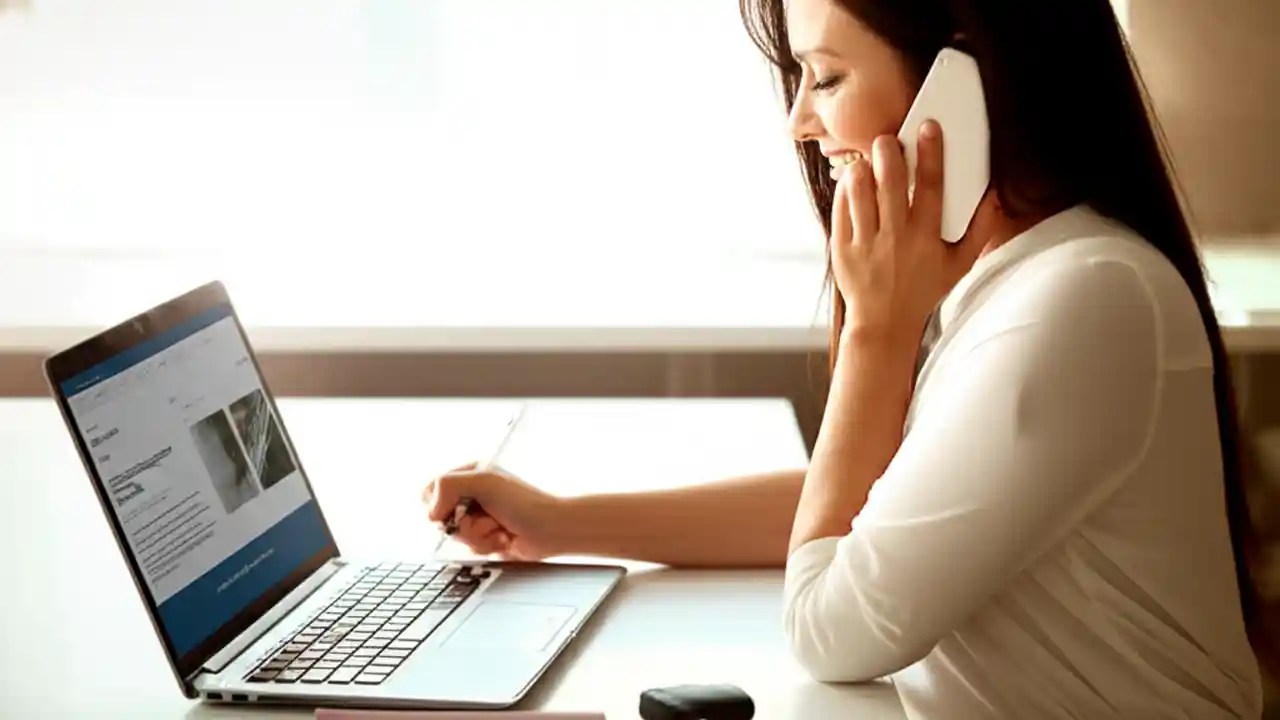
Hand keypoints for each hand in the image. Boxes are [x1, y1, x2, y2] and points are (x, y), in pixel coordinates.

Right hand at [422, 463, 565, 560]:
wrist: (550, 530)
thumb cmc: (523, 502)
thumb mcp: (482, 482)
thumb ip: (448, 486)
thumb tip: (432, 512)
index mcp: (470, 473)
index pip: (432, 489)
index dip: (437, 504)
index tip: (453, 510)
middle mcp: (472, 494)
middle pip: (440, 516)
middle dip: (461, 523)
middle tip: (481, 518)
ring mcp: (478, 517)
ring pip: (455, 535)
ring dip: (477, 535)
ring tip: (497, 527)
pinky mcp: (486, 537)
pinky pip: (470, 547)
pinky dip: (486, 545)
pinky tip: (503, 538)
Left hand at [830, 121, 998, 342]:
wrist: (883, 323)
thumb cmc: (923, 290)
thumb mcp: (959, 265)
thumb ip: (980, 230)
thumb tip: (995, 196)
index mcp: (925, 237)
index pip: (930, 187)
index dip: (930, 153)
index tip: (928, 128)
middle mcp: (894, 238)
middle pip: (889, 182)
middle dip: (887, 151)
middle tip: (887, 139)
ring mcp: (865, 243)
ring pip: (859, 191)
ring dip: (862, 168)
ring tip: (867, 161)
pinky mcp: (841, 249)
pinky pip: (840, 209)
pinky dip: (845, 190)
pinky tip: (853, 183)